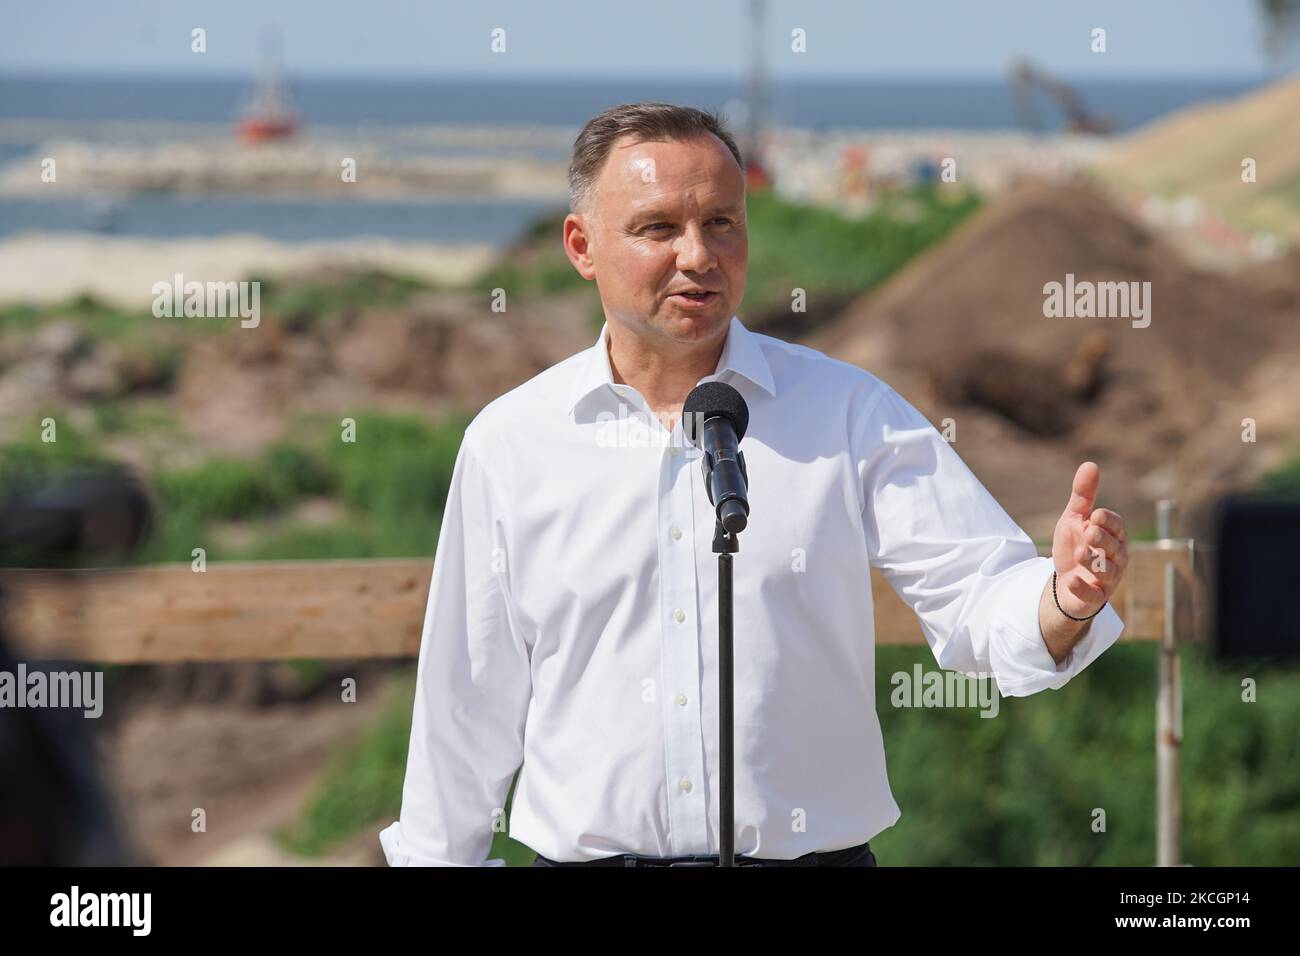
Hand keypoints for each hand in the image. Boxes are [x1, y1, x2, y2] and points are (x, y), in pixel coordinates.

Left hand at [1051, 462, 1127, 618]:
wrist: (1064, 581)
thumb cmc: (1075, 546)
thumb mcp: (1075, 519)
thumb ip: (1083, 496)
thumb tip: (1090, 464)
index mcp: (1114, 537)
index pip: (1117, 527)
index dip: (1108, 522)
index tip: (1095, 515)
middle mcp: (1116, 558)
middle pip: (1116, 548)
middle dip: (1103, 540)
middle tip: (1089, 532)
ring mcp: (1107, 580)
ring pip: (1108, 572)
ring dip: (1093, 562)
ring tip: (1079, 553)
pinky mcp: (1094, 598)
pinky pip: (1092, 595)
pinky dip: (1082, 588)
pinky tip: (1070, 580)